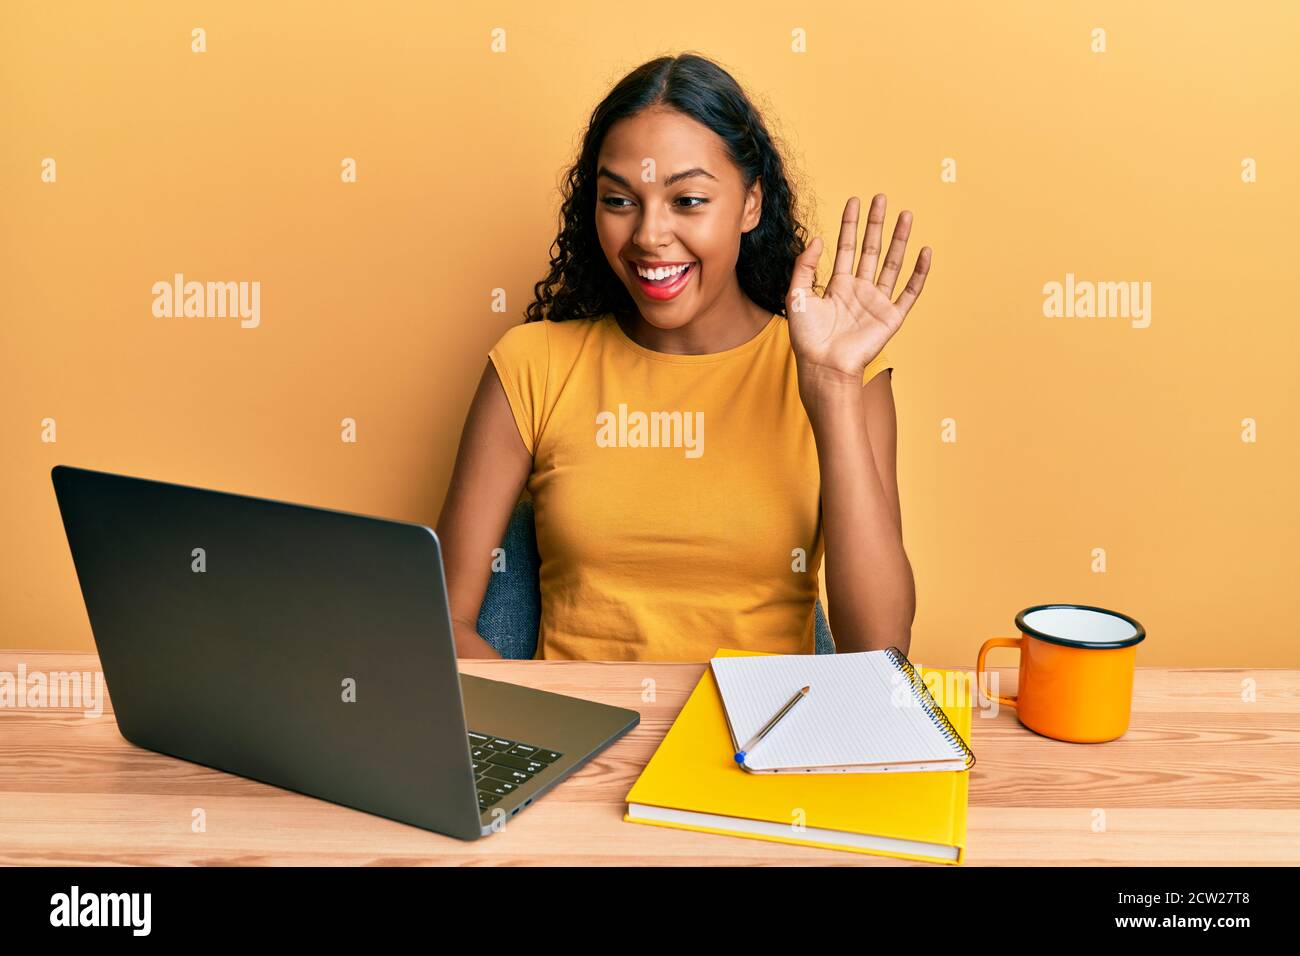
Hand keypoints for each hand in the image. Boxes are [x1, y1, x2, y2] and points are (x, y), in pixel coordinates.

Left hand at [786, 194, 931, 387]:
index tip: (855, 201)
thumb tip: (818, 238)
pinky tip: (925, 252)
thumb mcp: (797, 295)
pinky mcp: (891, 317)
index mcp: (838, 285)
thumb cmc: (807, 337)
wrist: (823, 366)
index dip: (850, 224)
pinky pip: (909, 291)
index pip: (847, 247)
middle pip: (871, 249)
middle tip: (881, 198)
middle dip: (876, 223)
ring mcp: (877, 302)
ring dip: (900, 239)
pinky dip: (919, 273)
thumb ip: (805, 266)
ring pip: (892, 263)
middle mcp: (859, 290)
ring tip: (906, 215)